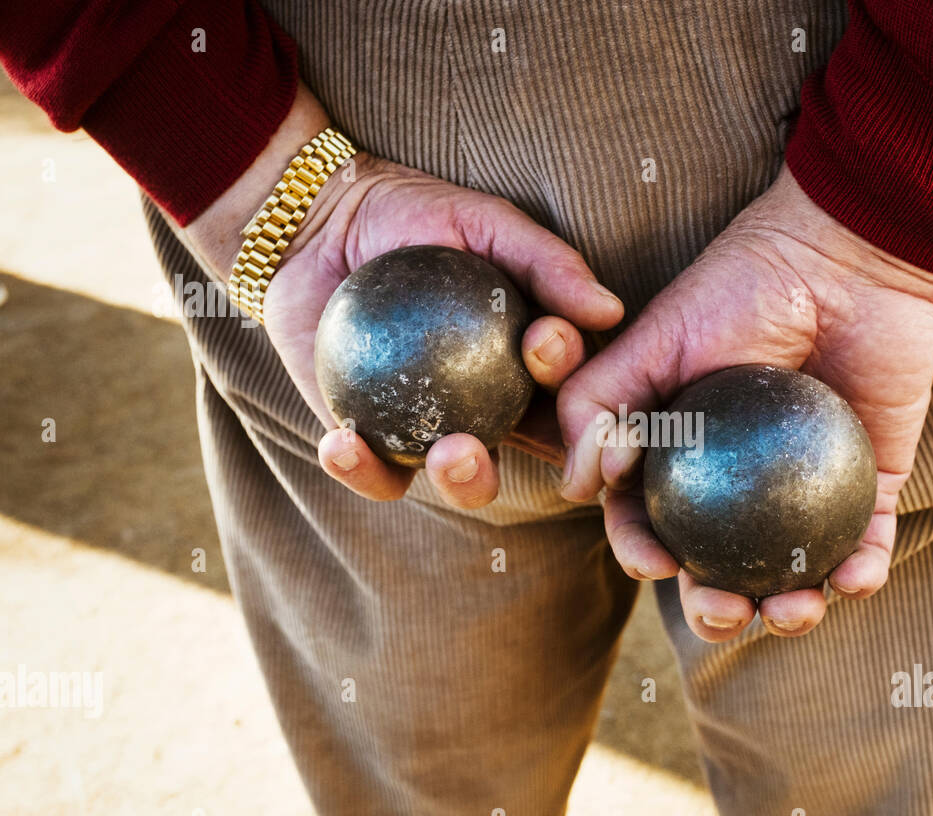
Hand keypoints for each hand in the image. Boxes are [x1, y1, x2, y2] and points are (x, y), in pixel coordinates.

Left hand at [185, 86, 621, 506]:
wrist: (321, 226)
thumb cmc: (416, 218)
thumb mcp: (487, 224)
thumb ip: (547, 263)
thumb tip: (610, 310)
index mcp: (532, 369)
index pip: (572, 393)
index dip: (575, 388)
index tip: (548, 341)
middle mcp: (495, 410)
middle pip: (529, 456)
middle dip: (533, 461)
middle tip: (486, 440)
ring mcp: (435, 433)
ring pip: (461, 479)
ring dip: (463, 480)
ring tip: (446, 454)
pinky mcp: (371, 447)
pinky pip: (374, 473)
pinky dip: (360, 468)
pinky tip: (344, 443)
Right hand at [556, 164, 932, 640]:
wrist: (846, 257)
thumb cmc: (743, 287)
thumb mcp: (654, 338)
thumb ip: (599, 402)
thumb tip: (577, 486)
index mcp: (683, 458)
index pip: (652, 523)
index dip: (643, 554)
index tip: (655, 563)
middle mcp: (738, 485)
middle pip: (719, 569)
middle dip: (716, 610)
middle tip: (726, 610)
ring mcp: (802, 491)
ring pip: (789, 574)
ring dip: (788, 613)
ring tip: (792, 612)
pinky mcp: (869, 486)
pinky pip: (865, 545)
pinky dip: (860, 574)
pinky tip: (852, 581)